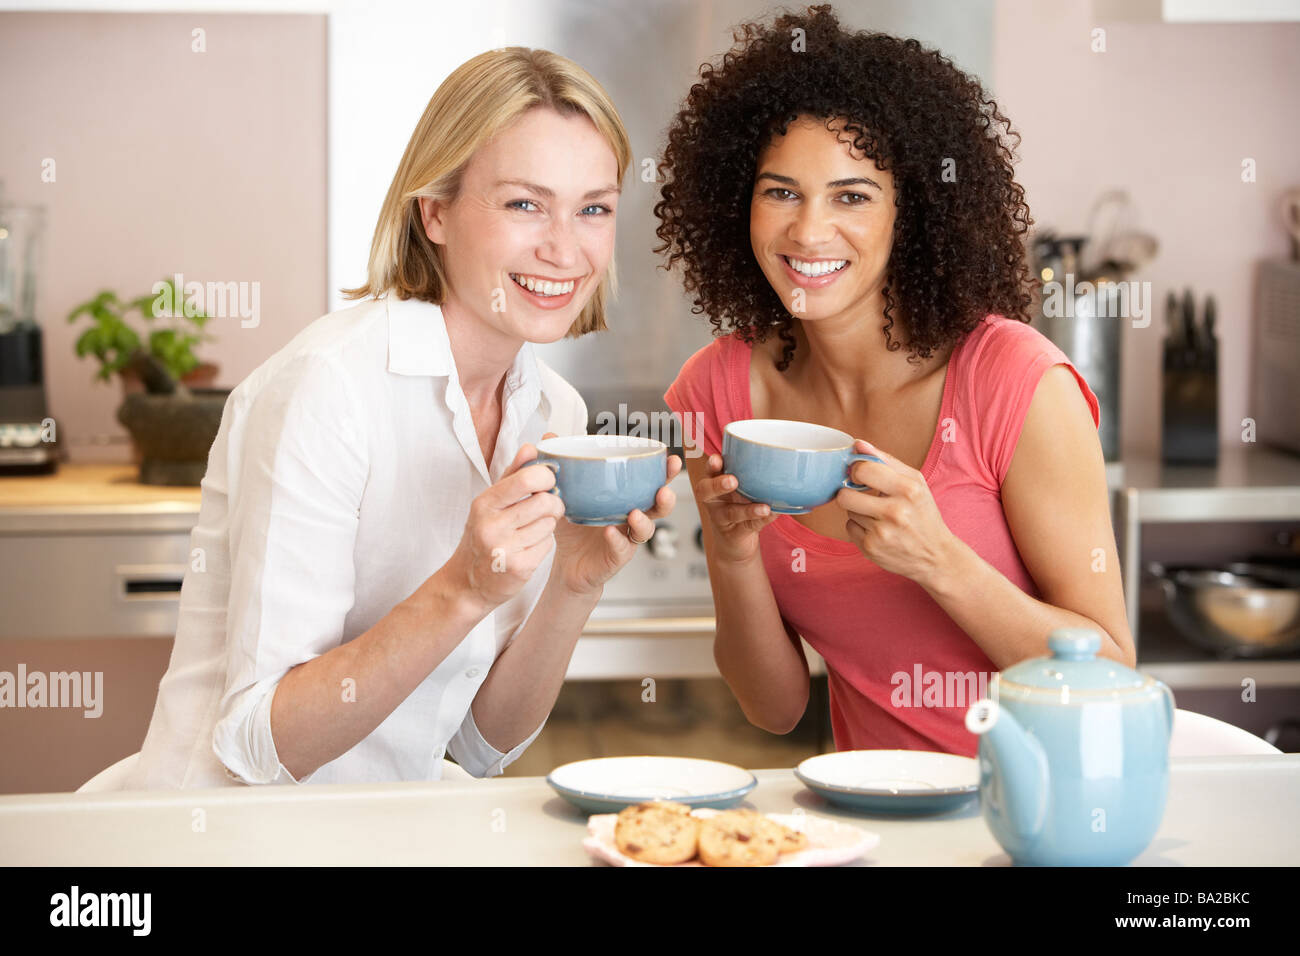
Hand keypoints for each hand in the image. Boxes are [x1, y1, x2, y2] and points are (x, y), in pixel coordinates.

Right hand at [446, 442, 564, 611]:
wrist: (467, 581)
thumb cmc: (483, 534)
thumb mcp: (490, 502)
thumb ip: (513, 473)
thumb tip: (531, 446)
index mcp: (485, 503)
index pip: (527, 479)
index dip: (546, 478)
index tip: (547, 483)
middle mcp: (491, 525)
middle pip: (545, 502)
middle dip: (553, 504)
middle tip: (548, 507)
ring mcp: (504, 548)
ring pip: (549, 524)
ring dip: (547, 525)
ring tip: (533, 529)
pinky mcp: (518, 567)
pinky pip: (548, 545)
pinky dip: (544, 544)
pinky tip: (530, 546)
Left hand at [546, 432, 682, 595]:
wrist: (565, 564)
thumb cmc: (572, 527)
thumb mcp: (564, 493)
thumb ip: (560, 466)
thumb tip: (550, 436)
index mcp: (626, 498)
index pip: (650, 482)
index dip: (664, 472)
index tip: (672, 459)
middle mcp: (631, 516)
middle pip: (658, 505)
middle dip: (666, 495)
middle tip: (664, 488)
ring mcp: (627, 538)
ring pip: (647, 528)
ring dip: (645, 520)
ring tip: (636, 513)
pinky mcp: (616, 556)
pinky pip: (622, 548)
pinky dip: (617, 540)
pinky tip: (609, 532)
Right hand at [694, 452, 777, 563]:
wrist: (736, 541)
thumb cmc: (739, 505)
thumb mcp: (742, 488)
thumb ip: (751, 475)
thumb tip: (780, 460)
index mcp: (714, 484)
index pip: (709, 472)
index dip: (711, 466)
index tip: (717, 459)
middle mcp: (713, 500)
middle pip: (706, 491)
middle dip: (718, 485)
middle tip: (732, 481)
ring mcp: (722, 518)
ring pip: (731, 513)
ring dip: (748, 510)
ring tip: (764, 508)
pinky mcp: (734, 534)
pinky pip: (749, 526)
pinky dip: (762, 520)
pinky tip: (773, 514)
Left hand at [835, 439, 957, 587]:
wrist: (935, 556)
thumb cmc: (923, 514)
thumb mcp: (915, 482)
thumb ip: (886, 460)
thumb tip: (858, 444)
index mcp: (908, 490)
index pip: (864, 470)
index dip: (856, 470)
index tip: (860, 475)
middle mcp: (895, 512)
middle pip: (845, 495)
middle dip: (850, 493)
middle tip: (862, 495)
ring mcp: (881, 533)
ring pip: (848, 511)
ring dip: (858, 511)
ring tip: (878, 516)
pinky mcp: (871, 549)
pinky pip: (849, 528)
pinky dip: (859, 528)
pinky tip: (877, 530)